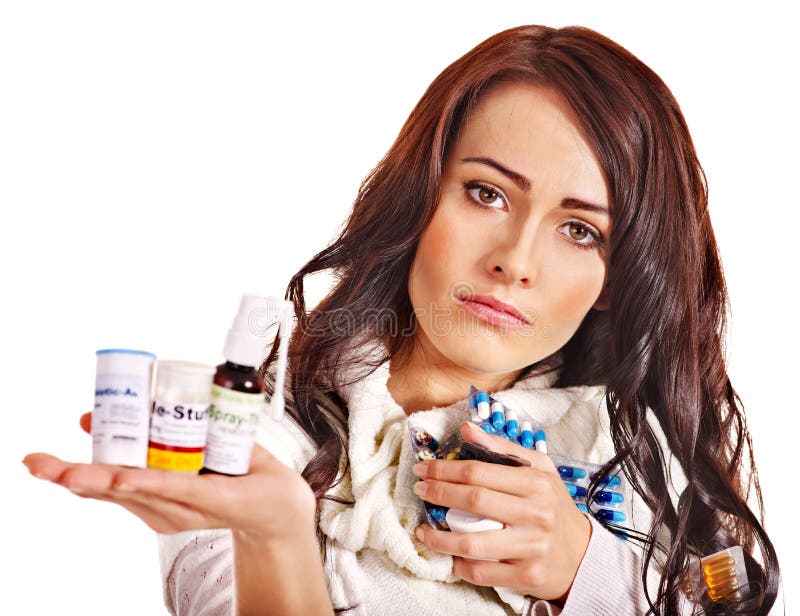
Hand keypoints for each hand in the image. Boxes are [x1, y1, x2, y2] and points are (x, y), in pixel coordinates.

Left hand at [22, 412, 316, 542]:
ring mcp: (168, 516)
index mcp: (211, 497)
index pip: (174, 488)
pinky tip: (68, 469)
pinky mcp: (161, 515)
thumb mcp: (250, 453)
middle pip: (128, 493)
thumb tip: (193, 388)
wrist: (270, 515)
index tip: (121, 476)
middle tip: (50, 466)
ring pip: (115, 496)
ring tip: (41, 465)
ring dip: (77, 479)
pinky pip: (122, 495)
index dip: (145, 481)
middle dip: (85, 478)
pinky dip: (95, 479)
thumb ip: (223, 423)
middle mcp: (182, 511)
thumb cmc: (261, 484)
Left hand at [411, 420, 591, 601]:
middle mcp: (535, 514)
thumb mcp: (538, 469)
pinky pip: (483, 573)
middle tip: (420, 490)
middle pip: (474, 501)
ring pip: (473, 543)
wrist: (583, 554)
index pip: (479, 472)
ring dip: (440, 537)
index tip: (424, 469)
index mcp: (535, 483)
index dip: (445, 470)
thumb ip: (501, 449)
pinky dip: (459, 565)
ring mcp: (531, 547)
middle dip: (438, 493)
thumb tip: (467, 429)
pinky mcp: (527, 576)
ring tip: (424, 531)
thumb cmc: (554, 506)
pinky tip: (450, 556)